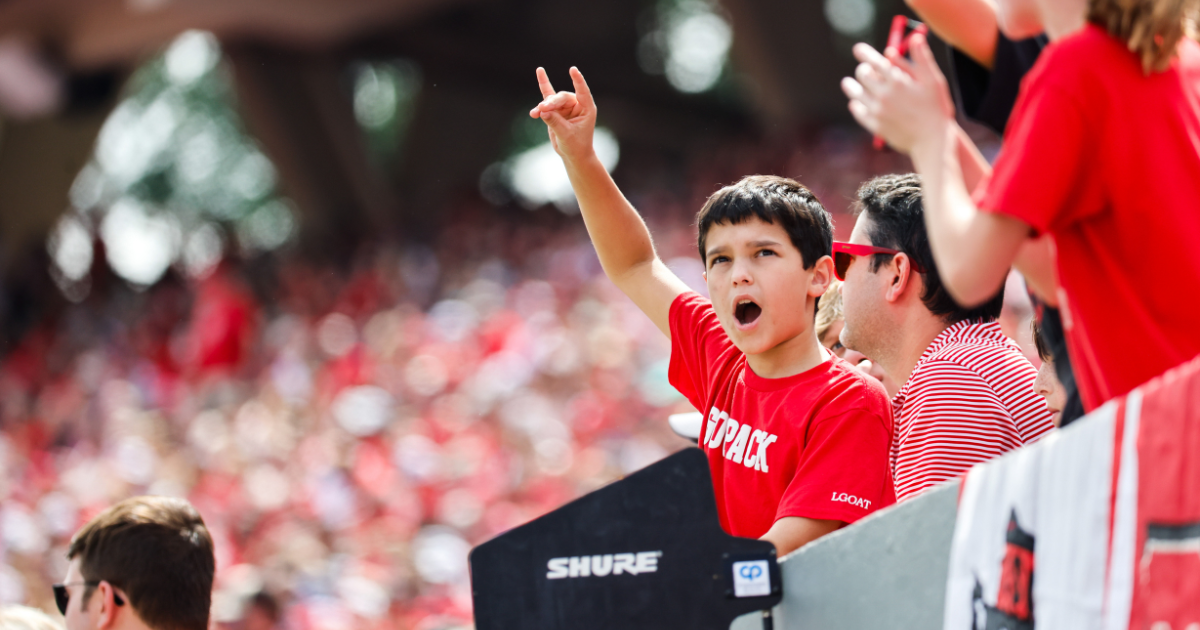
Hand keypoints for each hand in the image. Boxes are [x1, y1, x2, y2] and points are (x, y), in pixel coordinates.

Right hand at [529, 66, 596, 164]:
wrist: (573, 155)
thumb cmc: (576, 145)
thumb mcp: (566, 135)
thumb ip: (555, 122)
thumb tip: (542, 111)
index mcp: (586, 109)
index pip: (583, 91)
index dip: (578, 80)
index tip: (573, 70)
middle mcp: (577, 105)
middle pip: (562, 98)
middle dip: (552, 103)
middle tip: (542, 109)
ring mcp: (566, 107)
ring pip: (552, 101)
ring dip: (543, 106)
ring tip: (535, 113)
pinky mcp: (555, 111)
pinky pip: (548, 98)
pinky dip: (541, 99)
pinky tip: (539, 76)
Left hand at [840, 34, 954, 154]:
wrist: (933, 140)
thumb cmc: (936, 108)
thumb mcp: (933, 80)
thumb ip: (922, 58)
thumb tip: (914, 37)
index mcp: (897, 81)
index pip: (874, 60)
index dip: (864, 52)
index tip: (858, 49)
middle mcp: (884, 94)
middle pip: (863, 75)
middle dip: (863, 68)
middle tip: (863, 68)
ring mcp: (877, 111)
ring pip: (855, 93)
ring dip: (851, 86)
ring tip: (849, 83)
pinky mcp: (875, 125)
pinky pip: (858, 112)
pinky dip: (856, 105)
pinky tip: (855, 103)